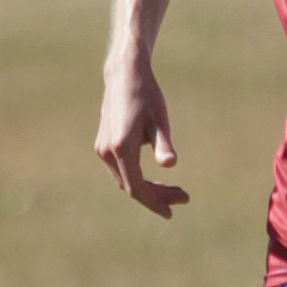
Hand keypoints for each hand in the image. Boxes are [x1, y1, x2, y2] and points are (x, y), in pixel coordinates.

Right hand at [95, 49, 189, 218]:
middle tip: (184, 197)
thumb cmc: (147, 95)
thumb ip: (164, 144)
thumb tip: (170, 164)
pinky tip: (158, 178)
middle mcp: (107, 152)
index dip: (154, 202)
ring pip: (126, 179)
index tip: (172, 212)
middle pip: (131, 186)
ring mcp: (103, 149)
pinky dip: (139, 177)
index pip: (136, 187)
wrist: (124, 75)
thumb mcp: (160, 120)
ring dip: (149, 188)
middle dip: (157, 196)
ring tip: (176, 190)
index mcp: (121, 148)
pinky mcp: (104, 144)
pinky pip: (122, 170)